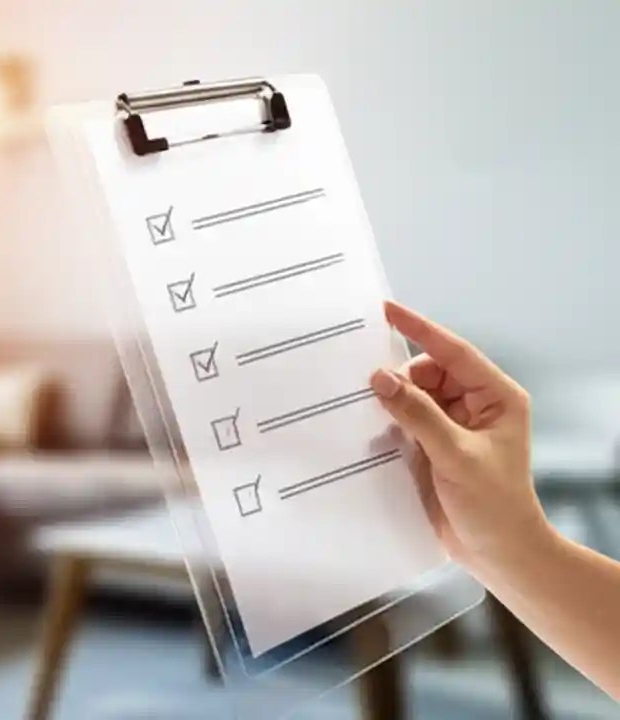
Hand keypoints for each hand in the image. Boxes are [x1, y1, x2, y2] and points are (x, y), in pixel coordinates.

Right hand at [369, 301, 550, 576]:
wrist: (498, 553)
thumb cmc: (493, 505)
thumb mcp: (455, 455)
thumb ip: (418, 414)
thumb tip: (381, 378)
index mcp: (496, 397)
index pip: (454, 352)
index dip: (420, 329)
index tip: (387, 310)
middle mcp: (476, 405)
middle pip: (429, 372)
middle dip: (401, 377)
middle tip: (369, 387)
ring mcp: (454, 426)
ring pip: (414, 395)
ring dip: (392, 400)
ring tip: (364, 406)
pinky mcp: (434, 447)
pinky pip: (406, 420)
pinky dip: (388, 420)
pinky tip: (369, 425)